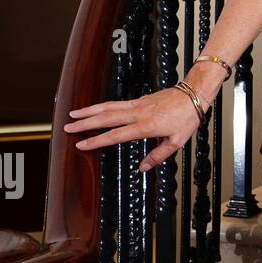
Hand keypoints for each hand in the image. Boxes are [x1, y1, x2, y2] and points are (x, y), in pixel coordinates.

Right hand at [65, 86, 206, 171]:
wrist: (194, 94)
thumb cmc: (187, 117)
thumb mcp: (177, 141)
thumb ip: (158, 155)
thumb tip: (143, 168)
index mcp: (146, 126)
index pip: (116, 135)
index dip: (97, 141)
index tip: (81, 145)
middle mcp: (138, 113)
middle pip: (106, 118)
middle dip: (85, 123)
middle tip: (67, 127)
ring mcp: (138, 104)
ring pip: (109, 107)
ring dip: (90, 110)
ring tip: (74, 114)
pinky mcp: (140, 99)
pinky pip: (117, 103)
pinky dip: (103, 106)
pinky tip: (95, 109)